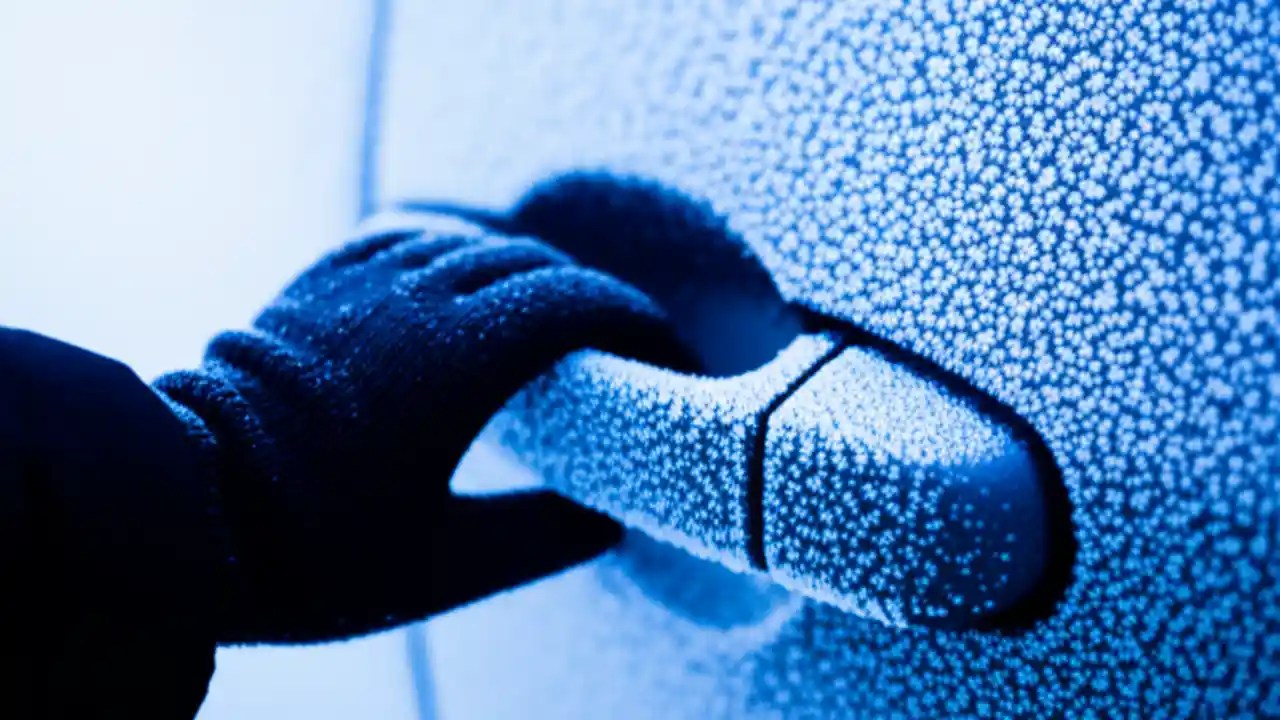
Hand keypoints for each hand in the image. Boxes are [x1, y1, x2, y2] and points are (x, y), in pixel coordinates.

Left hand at [155, 211, 685, 641]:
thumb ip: (541, 539)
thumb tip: (609, 524)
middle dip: (594, 297)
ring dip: (527, 269)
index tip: (669, 351)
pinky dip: (450, 248)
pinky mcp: (313, 289)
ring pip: (469, 244)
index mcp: (461, 360)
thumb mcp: (444, 566)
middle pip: (534, 265)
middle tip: (624, 342)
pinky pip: (400, 237)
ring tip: (551, 311)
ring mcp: (358, 287)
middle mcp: (416, 301)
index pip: (579, 306)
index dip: (638, 321)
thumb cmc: (313, 551)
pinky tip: (455, 272)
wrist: (178, 519)